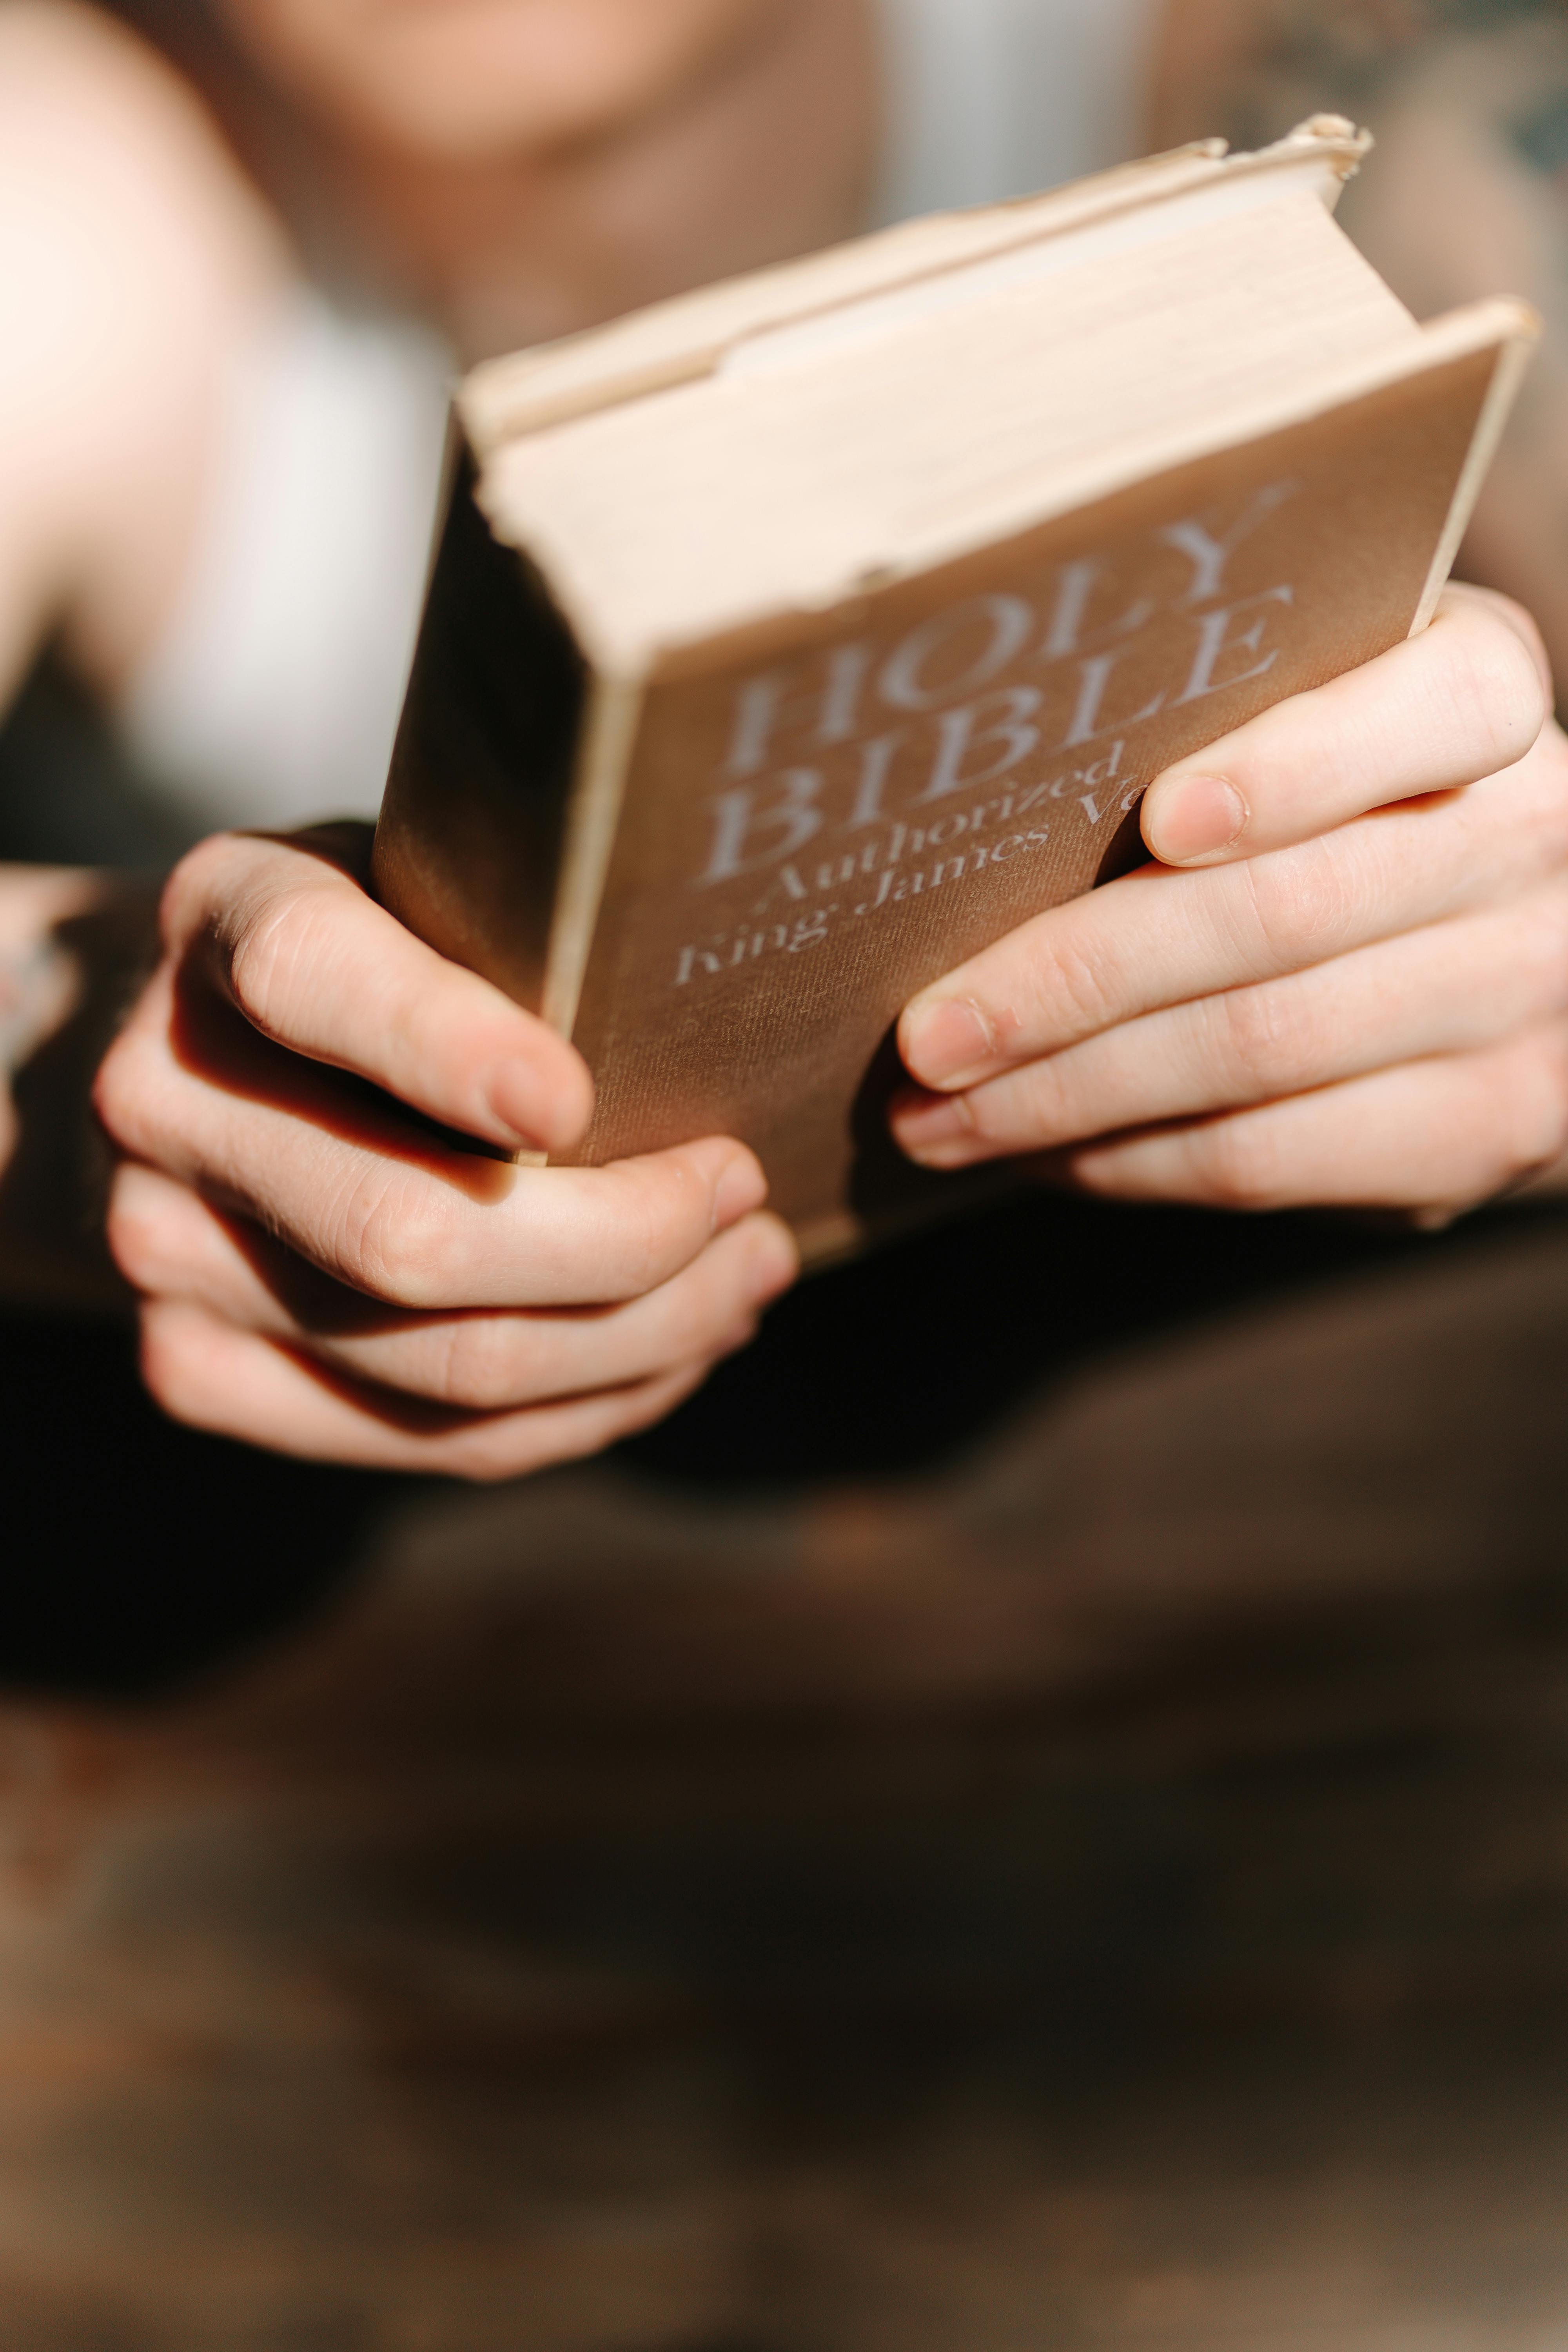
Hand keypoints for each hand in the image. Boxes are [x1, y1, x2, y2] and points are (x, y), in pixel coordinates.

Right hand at [94, 828, 796, 1477]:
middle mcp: (163, 1091)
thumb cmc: (379, 952)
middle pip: (406, 1233)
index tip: (575, 1097)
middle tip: (747, 1199)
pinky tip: (667, 1355)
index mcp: (224, 919)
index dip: (449, 1049)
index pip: (316, 980)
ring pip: (443, 1363)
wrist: (194, 1056)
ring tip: (745, 1277)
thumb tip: (719, 1049)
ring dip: (639, 1340)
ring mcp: (164, 1249)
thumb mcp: (427, 882)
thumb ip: (518, 938)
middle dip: (624, 1241)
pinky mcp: (194, 1367)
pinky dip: (580, 1410)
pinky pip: (425, 1438)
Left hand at [892, 586, 1567, 1221]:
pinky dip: (1127, 1158)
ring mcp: (1520, 997)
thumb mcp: (1320, 717)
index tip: (1158, 818)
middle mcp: (1530, 843)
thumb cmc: (1343, 802)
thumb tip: (975, 813)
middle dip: (1077, 982)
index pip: (1441, 702)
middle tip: (930, 1033)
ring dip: (1067, 1095)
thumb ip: (1213, 722)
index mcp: (1489, 693)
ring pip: (1258, 1051)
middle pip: (1284, 915)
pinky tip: (1033, 1151)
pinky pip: (1273, 1155)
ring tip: (935, 1116)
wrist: (1513, 949)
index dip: (1296, 766)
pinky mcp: (1482, 1132)